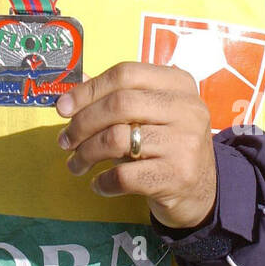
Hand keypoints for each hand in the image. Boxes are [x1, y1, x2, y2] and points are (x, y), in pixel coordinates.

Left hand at [56, 62, 215, 228]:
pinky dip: (103, 181)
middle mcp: (187, 108)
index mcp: (178, 83)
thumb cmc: (166, 145)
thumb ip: (115, 98)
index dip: (88, 89)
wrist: (202, 191)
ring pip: (117, 139)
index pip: (125, 73)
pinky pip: (124, 175)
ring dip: (86, 153)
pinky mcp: (178, 175)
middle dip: (82, 123)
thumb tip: (71, 90)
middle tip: (65, 140)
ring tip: (76, 164)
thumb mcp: (149, 115)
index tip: (62, 107)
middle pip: (119, 104)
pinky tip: (99, 184)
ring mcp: (185, 142)